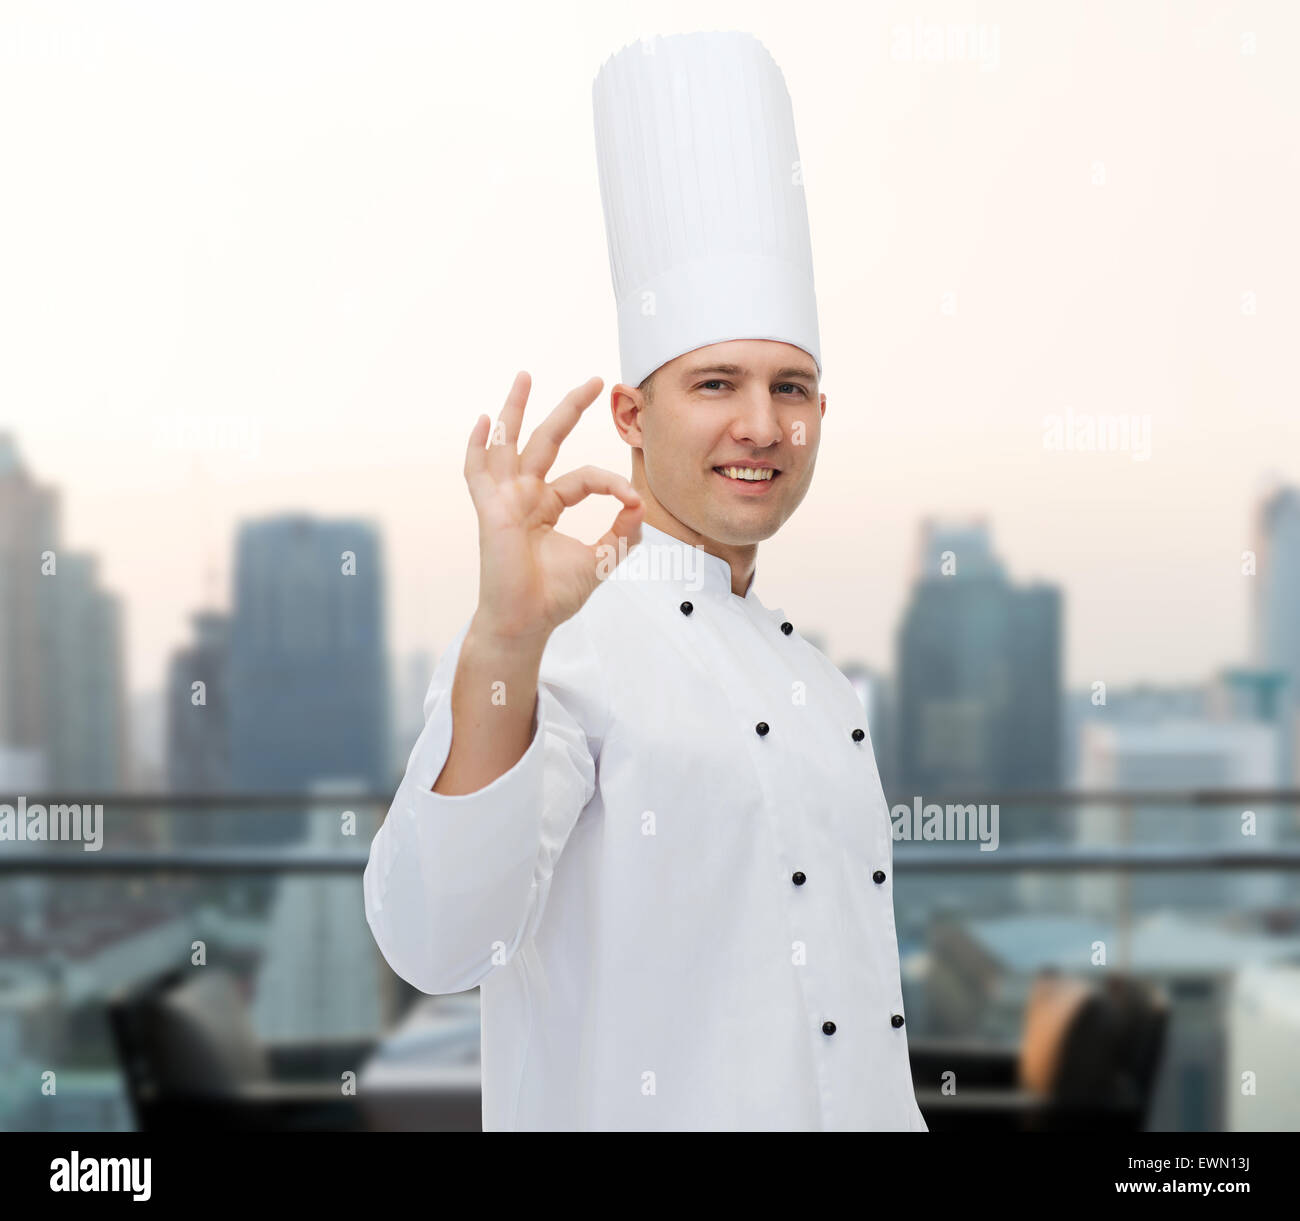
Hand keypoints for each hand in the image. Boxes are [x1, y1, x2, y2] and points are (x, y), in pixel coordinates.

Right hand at [463, 371, 642, 644]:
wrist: (527, 622)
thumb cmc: (554, 596)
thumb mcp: (600, 560)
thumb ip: (622, 533)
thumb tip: (641, 504)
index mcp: (547, 506)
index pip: (584, 478)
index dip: (612, 485)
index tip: (633, 501)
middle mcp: (525, 496)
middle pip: (548, 441)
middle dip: (570, 409)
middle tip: (594, 381)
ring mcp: (506, 499)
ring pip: (510, 444)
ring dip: (516, 409)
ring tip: (525, 376)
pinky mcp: (492, 510)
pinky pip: (478, 472)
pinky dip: (479, 446)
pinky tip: (483, 420)